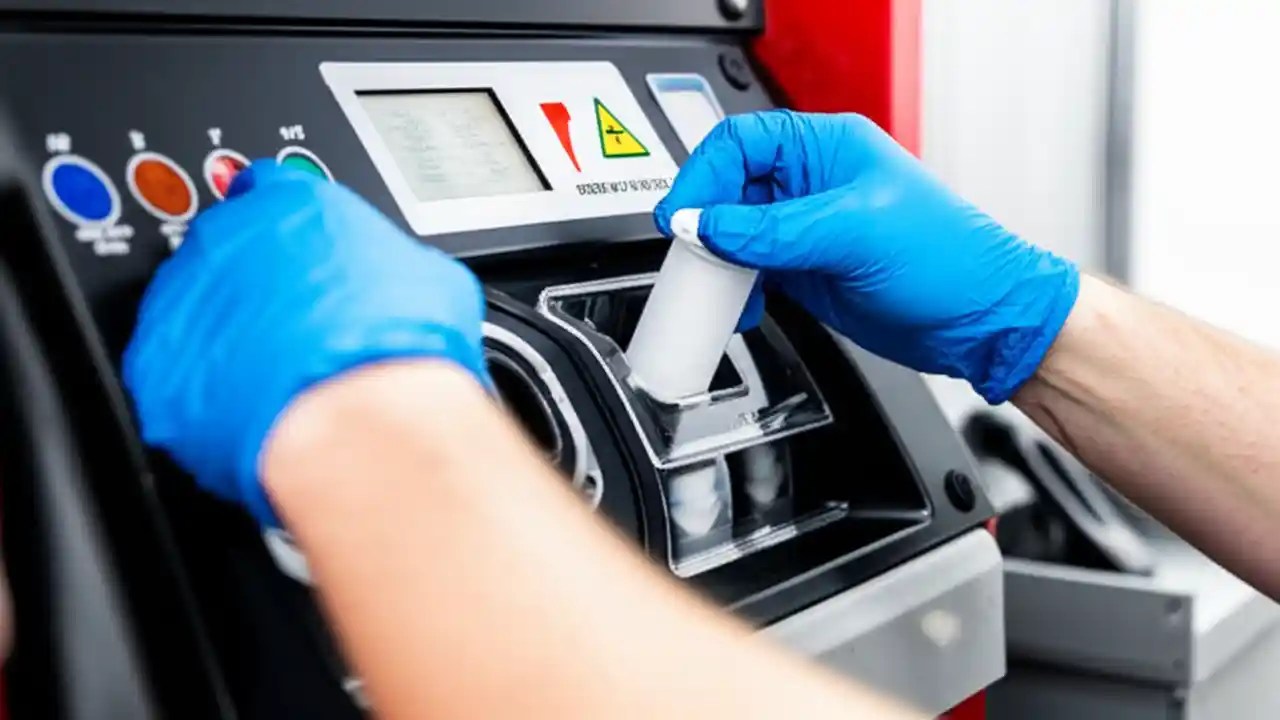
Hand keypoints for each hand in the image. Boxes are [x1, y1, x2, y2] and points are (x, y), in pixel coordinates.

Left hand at [123, 161, 488, 525]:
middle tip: (293, 329)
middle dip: (254, 287)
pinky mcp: (154, 363)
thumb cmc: (399, 342)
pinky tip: (242, 410)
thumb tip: (402, 282)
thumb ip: (394, 264)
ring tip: (271, 378)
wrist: (362, 410)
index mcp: (292, 202)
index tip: (295, 254)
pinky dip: (197, 392)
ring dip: (225, 339)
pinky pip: (167, 373)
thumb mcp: (431, 280)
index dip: (283, 229)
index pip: (267, 190)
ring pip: (192, 311)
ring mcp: (183, 298)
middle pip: (225, 250)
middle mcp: (228, 237)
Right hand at [654, 110, 1078, 403]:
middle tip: (692, 255)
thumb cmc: (948, 259)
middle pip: (730, 189)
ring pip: (736, 234)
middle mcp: (812, 182)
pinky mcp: (807, 269)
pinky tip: (742, 306)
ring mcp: (807, 228)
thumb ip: (769, 230)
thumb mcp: (850, 233)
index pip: (740, 143)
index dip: (704, 176)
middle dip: (706, 223)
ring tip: (718, 287)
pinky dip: (737, 289)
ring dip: (719, 262)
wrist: (981, 321)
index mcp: (826, 147)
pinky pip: (752, 270)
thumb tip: (704, 226)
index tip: (682, 216)